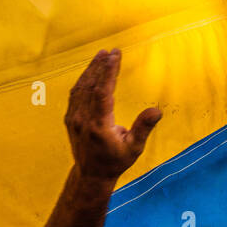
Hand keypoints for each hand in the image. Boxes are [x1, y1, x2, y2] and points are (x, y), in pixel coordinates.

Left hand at [65, 49, 160, 182]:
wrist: (91, 174)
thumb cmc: (116, 161)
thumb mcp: (134, 148)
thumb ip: (143, 128)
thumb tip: (156, 111)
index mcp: (99, 125)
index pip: (102, 91)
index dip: (108, 71)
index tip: (115, 55)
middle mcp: (83, 119)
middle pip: (91, 85)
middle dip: (101, 65)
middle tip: (112, 51)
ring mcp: (73, 118)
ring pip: (81, 87)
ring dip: (91, 69)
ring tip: (102, 55)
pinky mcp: (70, 118)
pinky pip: (76, 93)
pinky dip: (84, 79)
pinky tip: (92, 71)